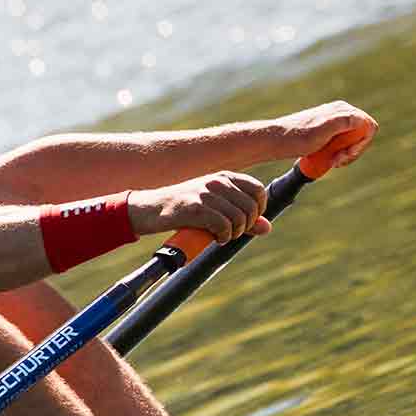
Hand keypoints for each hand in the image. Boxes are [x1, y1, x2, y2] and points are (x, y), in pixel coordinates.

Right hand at [128, 172, 269, 243]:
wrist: (148, 210)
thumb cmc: (181, 209)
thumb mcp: (212, 207)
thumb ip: (240, 215)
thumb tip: (267, 228)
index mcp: (224, 177)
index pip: (257, 190)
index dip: (258, 210)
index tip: (246, 221)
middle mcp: (217, 182)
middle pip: (250, 206)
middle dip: (246, 225)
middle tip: (232, 233)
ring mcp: (206, 194)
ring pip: (238, 217)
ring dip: (234, 233)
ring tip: (223, 237)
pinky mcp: (195, 208)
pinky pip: (223, 225)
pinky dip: (224, 237)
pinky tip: (216, 238)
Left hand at [275, 100, 377, 170]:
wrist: (273, 142)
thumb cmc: (296, 139)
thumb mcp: (323, 132)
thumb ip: (344, 122)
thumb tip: (361, 119)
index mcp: (343, 110)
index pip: (368, 127)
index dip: (361, 144)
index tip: (345, 155)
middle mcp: (339, 113)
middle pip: (361, 135)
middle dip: (353, 151)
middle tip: (336, 162)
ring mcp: (332, 122)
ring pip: (350, 141)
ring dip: (344, 154)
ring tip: (331, 162)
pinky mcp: (324, 131)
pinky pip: (339, 143)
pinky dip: (336, 153)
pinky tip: (327, 160)